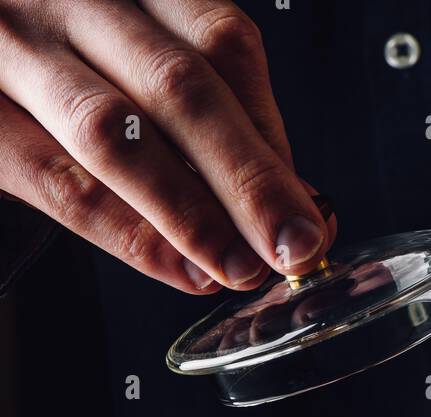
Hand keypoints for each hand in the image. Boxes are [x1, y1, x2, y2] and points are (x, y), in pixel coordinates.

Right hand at [0, 0, 335, 293]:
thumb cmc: (44, 51)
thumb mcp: (120, 50)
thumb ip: (194, 111)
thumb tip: (289, 195)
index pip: (219, 42)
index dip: (270, 134)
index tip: (308, 208)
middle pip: (179, 87)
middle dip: (250, 179)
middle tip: (295, 244)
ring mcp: (13, 47)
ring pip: (117, 134)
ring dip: (193, 215)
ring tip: (241, 267)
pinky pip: (57, 183)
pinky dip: (128, 234)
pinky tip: (179, 267)